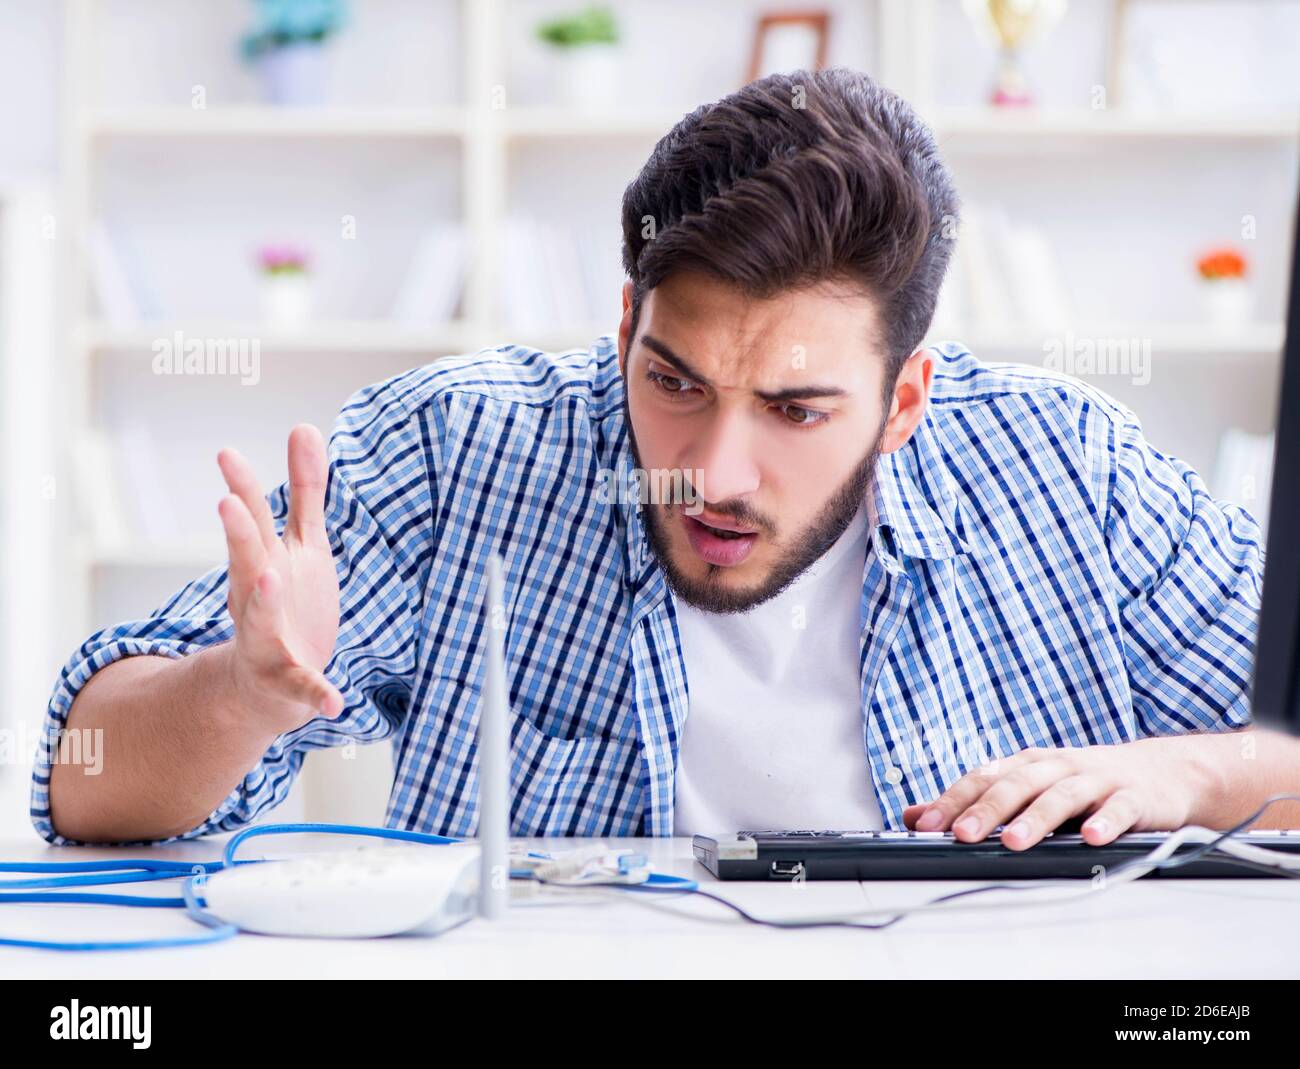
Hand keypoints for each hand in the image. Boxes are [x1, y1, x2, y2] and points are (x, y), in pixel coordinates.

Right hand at [216, 424, 342, 734]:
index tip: (226, 455)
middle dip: (239, 534)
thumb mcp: (300, 544)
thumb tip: (304, 426)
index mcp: (260, 563)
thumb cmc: (285, 603)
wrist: (267, 686)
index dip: (242, 489)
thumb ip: (305, 491)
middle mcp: (255, 599)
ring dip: (263, 600)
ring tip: (269, 578)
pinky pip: (303, 688)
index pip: (251, 522)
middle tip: (227, 501)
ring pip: (261, 620)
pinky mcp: (289, 679)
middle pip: (246, 562)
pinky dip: (318, 694)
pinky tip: (336, 704)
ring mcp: (267, 639)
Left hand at [901, 736, 1222, 849]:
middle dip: (987, 810)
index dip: (953, 800)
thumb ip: (973, 802)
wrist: (1164, 772)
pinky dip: (1106, 822)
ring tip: (1015, 842)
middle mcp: (1057, 767)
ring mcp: (1096, 779)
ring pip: (1062, 796)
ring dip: (1037, 818)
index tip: (926, 824)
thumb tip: (914, 816)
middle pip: (1016, 785)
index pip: (982, 779)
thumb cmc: (1085, 783)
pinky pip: (1119, 809)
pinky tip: (1093, 838)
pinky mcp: (1135, 797)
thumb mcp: (1028, 786)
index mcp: (1027, 765)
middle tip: (963, 834)